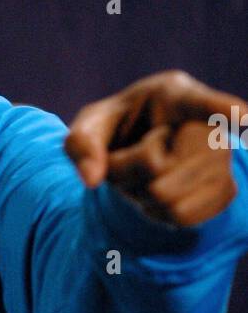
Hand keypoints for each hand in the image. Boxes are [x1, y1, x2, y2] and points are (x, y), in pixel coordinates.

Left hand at [64, 70, 246, 225]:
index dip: (224, 109)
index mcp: (174, 95)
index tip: (243, 117)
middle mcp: (206, 124)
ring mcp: (222, 159)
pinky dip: (160, 214)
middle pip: (154, 167)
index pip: (202, 103)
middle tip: (128, 156)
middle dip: (125, 171)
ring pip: (168, 198)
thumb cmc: (116, 128)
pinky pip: (185, 217)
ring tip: (146, 173)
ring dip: (140, 196)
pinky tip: (160, 193)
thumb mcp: (89, 126)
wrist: (142, 148)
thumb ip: (80, 143)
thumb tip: (91, 180)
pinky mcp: (225, 189)